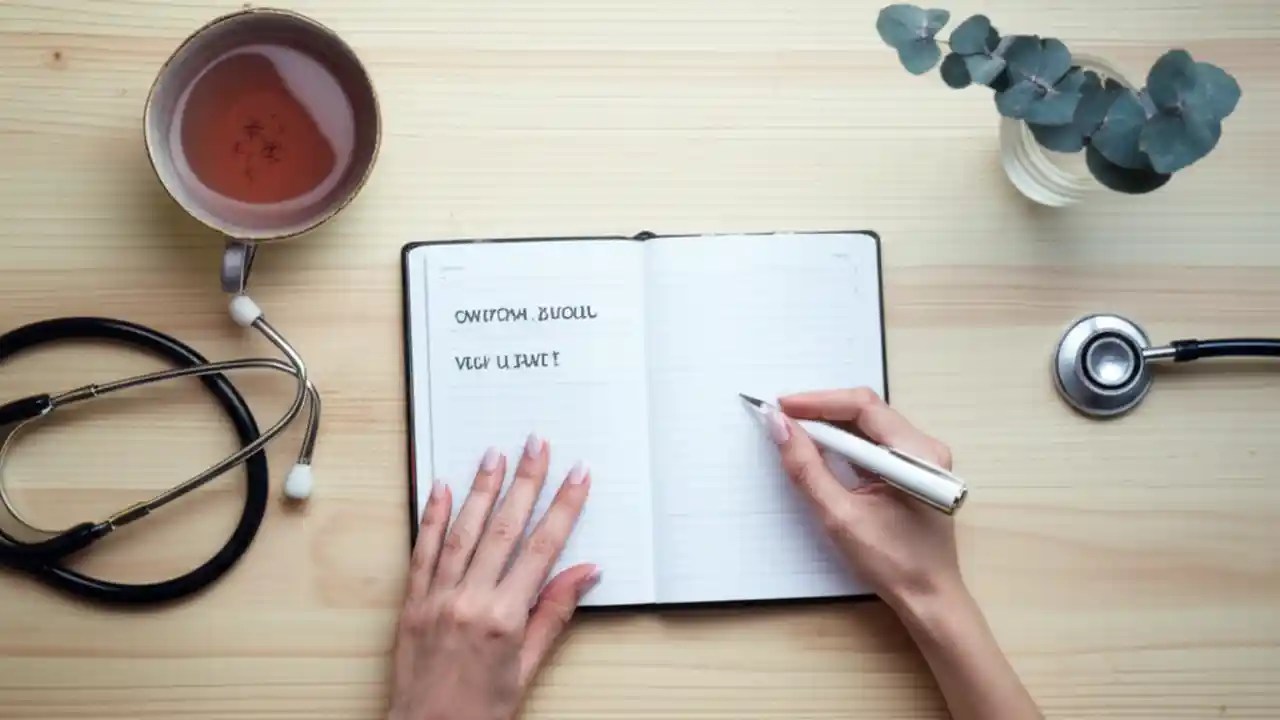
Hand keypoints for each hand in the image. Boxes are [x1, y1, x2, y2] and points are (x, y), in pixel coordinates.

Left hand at [389, 436, 598, 719]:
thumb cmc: (480, 712)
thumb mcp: (527, 668)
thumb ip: (553, 614)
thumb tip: (584, 572)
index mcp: (505, 618)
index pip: (543, 549)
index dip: (564, 508)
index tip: (578, 477)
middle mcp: (470, 601)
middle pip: (505, 529)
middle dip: (525, 482)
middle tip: (537, 445)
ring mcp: (437, 598)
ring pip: (463, 531)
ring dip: (482, 489)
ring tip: (495, 455)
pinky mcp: (412, 603)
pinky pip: (423, 551)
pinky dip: (432, 517)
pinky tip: (440, 488)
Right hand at [766, 388, 960, 609]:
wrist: (929, 598)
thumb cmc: (893, 563)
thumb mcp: (840, 516)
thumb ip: (807, 468)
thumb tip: (780, 427)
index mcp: (916, 454)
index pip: (862, 407)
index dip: (818, 402)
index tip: (781, 407)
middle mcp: (924, 448)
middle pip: (866, 412)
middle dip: (821, 411)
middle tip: (782, 418)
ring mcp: (921, 459)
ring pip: (869, 426)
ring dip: (831, 426)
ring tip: (795, 431)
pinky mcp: (912, 471)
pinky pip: (874, 444)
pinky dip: (844, 444)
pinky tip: (820, 449)